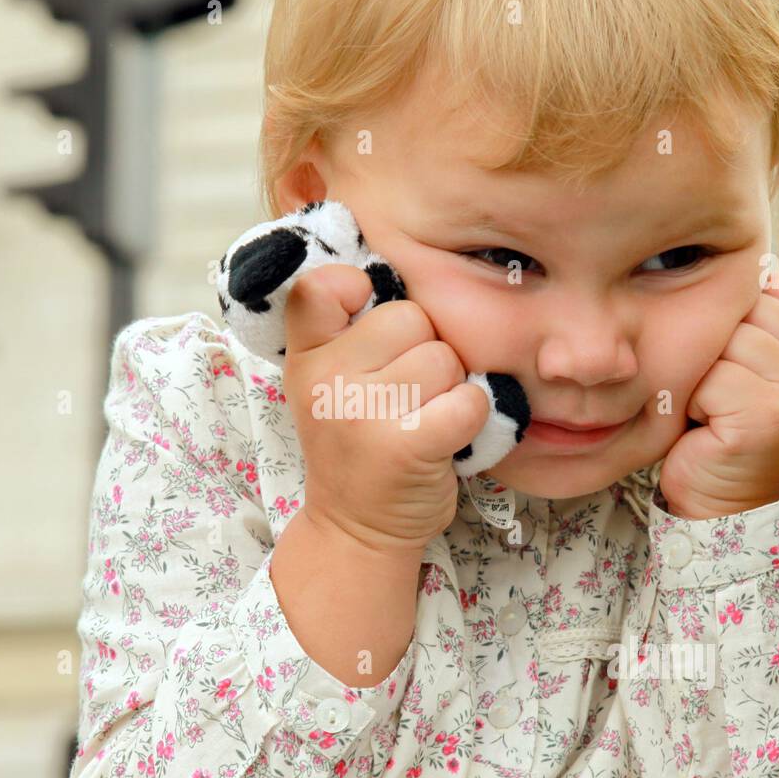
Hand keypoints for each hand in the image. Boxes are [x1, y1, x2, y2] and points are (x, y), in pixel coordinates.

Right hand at [282, 264, 490, 556]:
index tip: (363, 322)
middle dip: (424, 351)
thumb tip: (387, 246)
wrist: (357, 530)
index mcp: (306, 356)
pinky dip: (472, 418)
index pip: (324, 284)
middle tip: (402, 397)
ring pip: (445, 358)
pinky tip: (445, 438)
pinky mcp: (407, 446)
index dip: (357, 290)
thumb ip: (345, 328)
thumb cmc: (357, 443)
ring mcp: (363, 413)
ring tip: (421, 419)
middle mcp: (326, 380)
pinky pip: (470, 398)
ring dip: (449, 387)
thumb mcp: (328, 382)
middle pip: (411, 318)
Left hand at [657, 275, 778, 519]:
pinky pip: (711, 380)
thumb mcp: (743, 369)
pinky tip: (706, 430)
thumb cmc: (719, 433)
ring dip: (700, 378)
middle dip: (713, 349)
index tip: (724, 358)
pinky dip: (694, 405)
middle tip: (714, 395)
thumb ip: (749, 322)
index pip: (772, 286)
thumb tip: (723, 255)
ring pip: (726, 343)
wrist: (724, 507)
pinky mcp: (770, 416)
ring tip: (710, 412)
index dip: (732, 314)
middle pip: (743, 310)